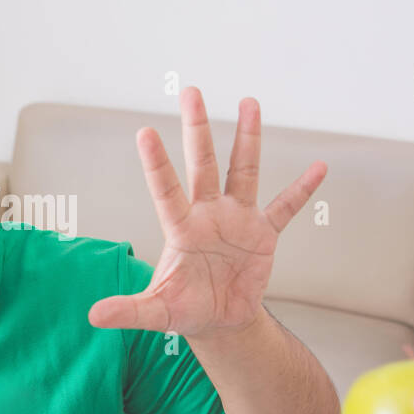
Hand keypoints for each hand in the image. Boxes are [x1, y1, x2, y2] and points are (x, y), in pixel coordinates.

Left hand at [87, 87, 325, 340]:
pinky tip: (319, 167)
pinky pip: (286, 208)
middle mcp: (208, 214)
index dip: (157, 163)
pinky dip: (302, 189)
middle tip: (191, 92)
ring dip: (248, 139)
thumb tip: (93, 316)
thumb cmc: (184, 310)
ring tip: (249, 102)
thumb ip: (129, 310)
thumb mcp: (157, 313)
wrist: (219, 320)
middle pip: (203, 164)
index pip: (165, 190)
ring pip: (243, 172)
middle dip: (198, 130)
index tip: (145, 132)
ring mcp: (237, 219)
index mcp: (181, 228)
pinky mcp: (263, 234)